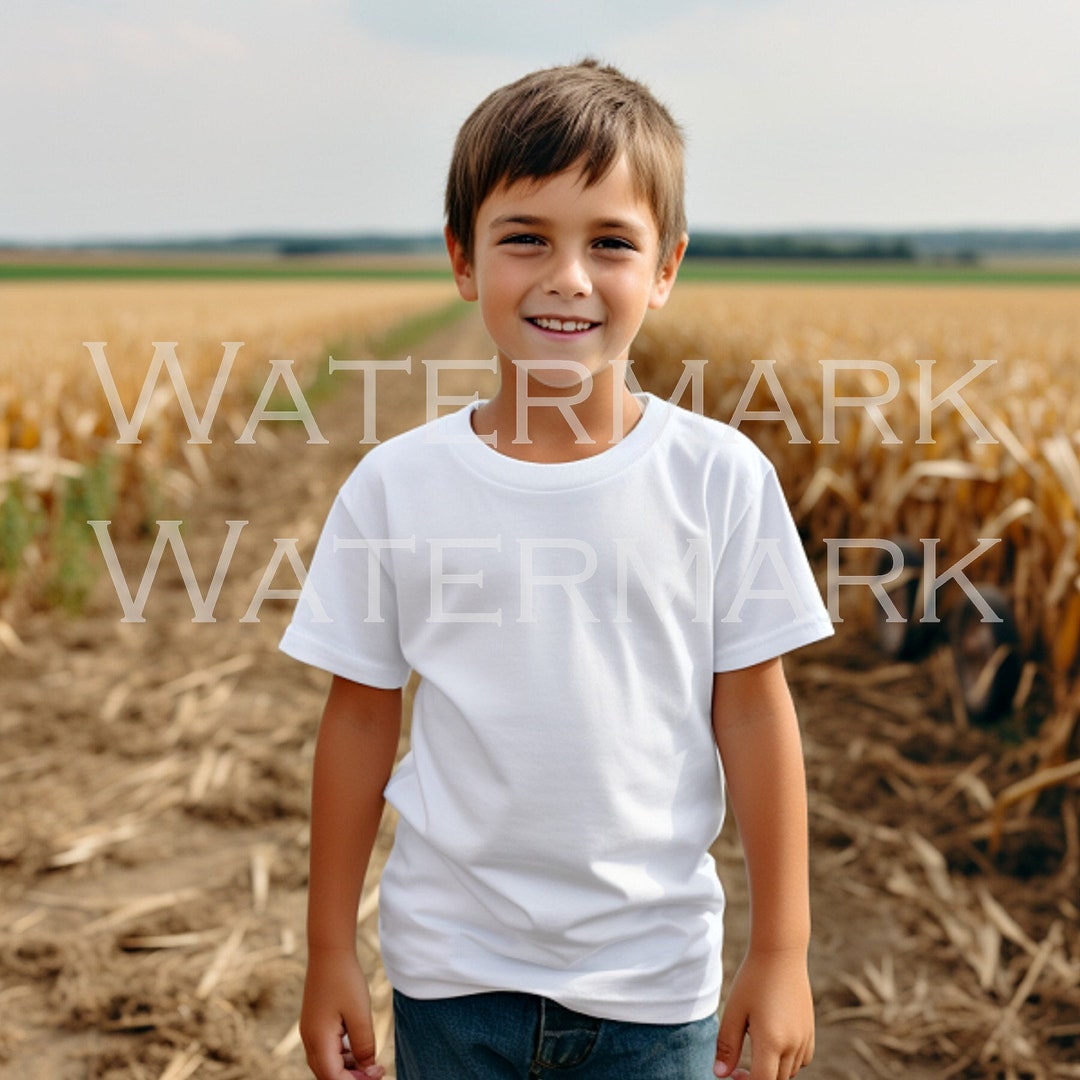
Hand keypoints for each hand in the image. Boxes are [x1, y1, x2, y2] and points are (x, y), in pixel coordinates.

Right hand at [300, 947, 384, 1078]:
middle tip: (377, 1072)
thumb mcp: (360, 1014)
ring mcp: (310, 1032)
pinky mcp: (315, 1024)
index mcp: (319, 1040)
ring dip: (347, 1069)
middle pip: (328, 1075)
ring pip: (326, 1064)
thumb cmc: (345, 980)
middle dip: (351, 1079)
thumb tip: (368, 1069)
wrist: (329, 952)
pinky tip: (358, 1051)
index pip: (333, 1078)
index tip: (378, 1073)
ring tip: (371, 1063)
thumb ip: (364, 1045)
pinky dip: (342, 1056)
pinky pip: (327, 1050)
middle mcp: (310, 1040)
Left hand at [713, 948, 813, 1079]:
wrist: (780, 953)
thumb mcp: (734, 1011)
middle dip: (758, 1078)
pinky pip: (802, 1059)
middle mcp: (793, 1044)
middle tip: (738, 1066)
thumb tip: (720, 1074)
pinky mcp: (810, 1030)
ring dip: (773, 1071)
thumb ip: (727, 1045)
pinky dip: (788, 1062)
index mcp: (772, 1041)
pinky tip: (774, 1045)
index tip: (733, 1073)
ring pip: (790, 1072)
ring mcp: (805, 1037)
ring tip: (754, 1051)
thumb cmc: (753, 980)